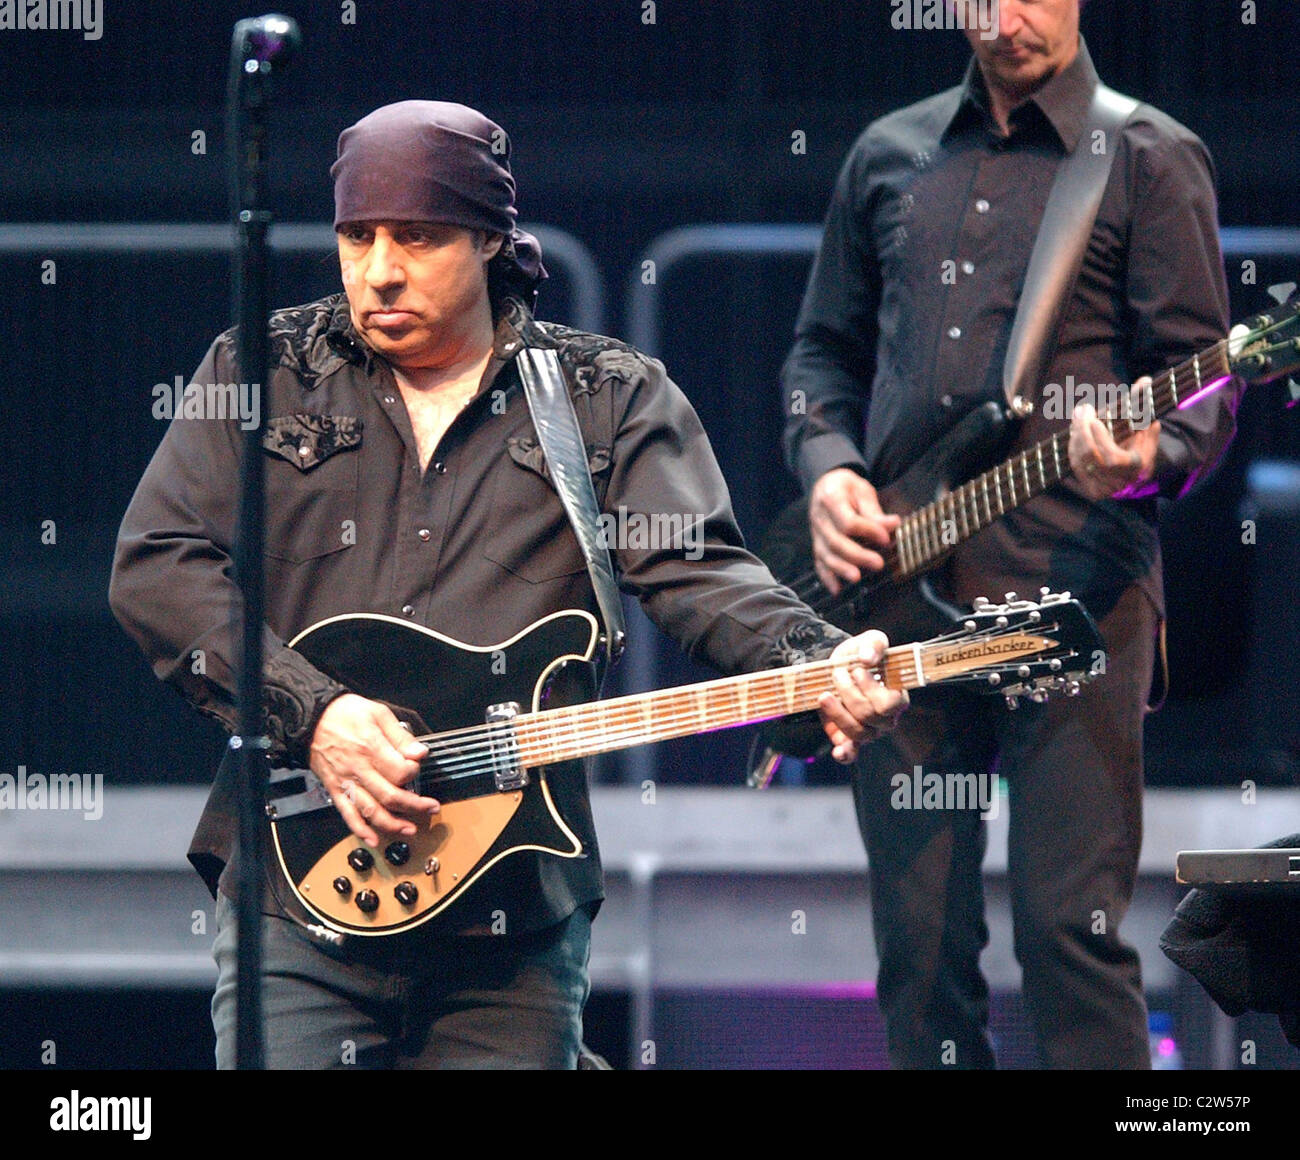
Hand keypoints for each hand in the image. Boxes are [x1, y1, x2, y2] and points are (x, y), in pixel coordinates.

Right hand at [309, 693, 439, 847]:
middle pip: (390, 795)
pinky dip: (360, 830)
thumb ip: (400, 736)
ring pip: (371, 810)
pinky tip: (373, 839)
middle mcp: (359, 768)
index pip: (400, 771)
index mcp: (371, 747)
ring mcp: (346, 782)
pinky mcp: (334, 789)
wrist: (311, 719)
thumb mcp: (378, 713)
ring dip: (392, 824)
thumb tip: (420, 752)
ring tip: (409, 829)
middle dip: (414, 806)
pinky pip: (348, 814)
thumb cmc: (345, 713)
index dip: (414, 772)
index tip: (416, 767)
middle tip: (430, 808)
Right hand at [808, 468, 900, 594]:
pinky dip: (827, 577)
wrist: (827, 484)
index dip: (868, 532)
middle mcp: (819, 518)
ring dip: (841, 569)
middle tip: (878, 563)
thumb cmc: (847, 488)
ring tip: (857, 577)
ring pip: (825, 555)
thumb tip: (893, 524)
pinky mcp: (817, 544)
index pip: (848, 522)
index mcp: (831, 499)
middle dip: (857, 555)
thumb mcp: (863, 491)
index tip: (885, 538)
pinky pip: (818, 562)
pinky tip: (836, 589)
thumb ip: (875, 511)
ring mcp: (816, 533)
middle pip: (835, 542)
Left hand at [817, 630, 907, 762]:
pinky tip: (837, 751)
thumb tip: (867, 657)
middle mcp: (887, 719)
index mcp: (898, 697)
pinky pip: (851, 753)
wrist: (840, 666)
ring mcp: (870, 731)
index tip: (856, 669)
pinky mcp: (850, 738)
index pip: (889, 703)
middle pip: (869, 716)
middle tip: (837, 674)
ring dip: (838, 713)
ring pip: (857, 732)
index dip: (870, 687)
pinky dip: (845, 754)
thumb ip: (873, 645)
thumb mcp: (868, 641)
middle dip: (849, 693)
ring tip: (824, 695)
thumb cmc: (860, 655)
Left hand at [1068, 379, 1159, 500]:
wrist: (1137, 475)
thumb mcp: (1146, 426)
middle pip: (1091, 457)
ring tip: (1079, 415)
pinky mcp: (1092, 491)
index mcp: (1136, 468)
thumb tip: (1144, 380)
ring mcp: (1104, 489)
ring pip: (1080, 461)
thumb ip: (1144, 406)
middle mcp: (1119, 482)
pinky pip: (1076, 466)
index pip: (1111, 458)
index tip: (1093, 419)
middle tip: (1082, 410)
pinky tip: (1076, 431)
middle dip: (1082, 430)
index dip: (1099, 439)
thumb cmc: (1141, 445)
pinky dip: (1074, 446)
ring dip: (1076, 435)